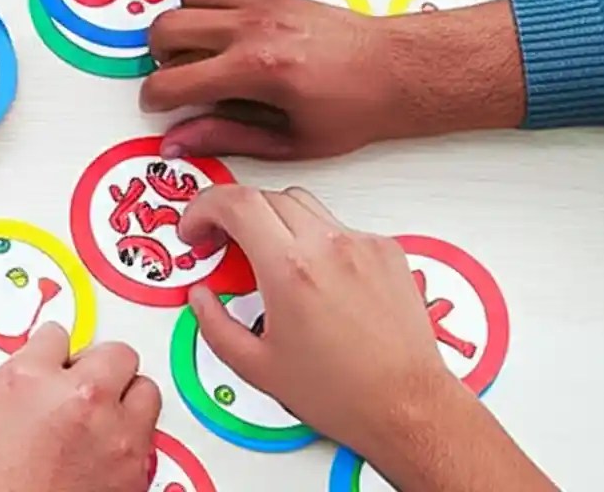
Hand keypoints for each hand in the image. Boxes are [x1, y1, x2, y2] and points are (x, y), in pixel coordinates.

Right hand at [0, 324, 160, 491]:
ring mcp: (115, 435)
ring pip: (145, 390)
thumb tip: (43, 366)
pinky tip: (106, 449)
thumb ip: (23, 378)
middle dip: (101, 367)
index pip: (56, 335)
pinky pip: (149, 435)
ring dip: (126, 399)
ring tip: (103, 416)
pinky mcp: (137, 469)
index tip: (57, 359)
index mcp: (32, 380)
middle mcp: (80, 400)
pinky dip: (131, 439)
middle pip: (116, 353)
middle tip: (86, 384)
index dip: (55, 351)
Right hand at [140, 0, 524, 159]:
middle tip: (177, 77)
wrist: (394, 70)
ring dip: (180, 25)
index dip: (154, 99)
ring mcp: (261, 3)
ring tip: (196, 51)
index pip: (171, 80)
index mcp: (256, 70)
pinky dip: (203, 3)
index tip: (161, 106)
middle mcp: (253, 28)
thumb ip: (224, 137)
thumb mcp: (286, 141)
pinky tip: (217, 29)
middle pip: (166, 28)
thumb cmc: (353, 107)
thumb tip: (178, 142)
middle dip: (158, 57)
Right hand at [179, 186, 461, 460]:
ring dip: (273, 222)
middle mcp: (329, 247)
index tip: (196, 227)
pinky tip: (312, 275)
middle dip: (233, 215)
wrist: (406, 406)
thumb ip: (214, 324)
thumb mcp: (255, 366)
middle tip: (222, 244)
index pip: (235, 202)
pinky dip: (314, 239)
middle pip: (265, 196)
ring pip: (303, 204)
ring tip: (267, 260)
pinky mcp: (386, 251)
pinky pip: (338, 226)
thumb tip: (201, 298)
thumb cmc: (344, 393)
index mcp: (290, 269)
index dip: (203, 207)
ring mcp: (362, 245)